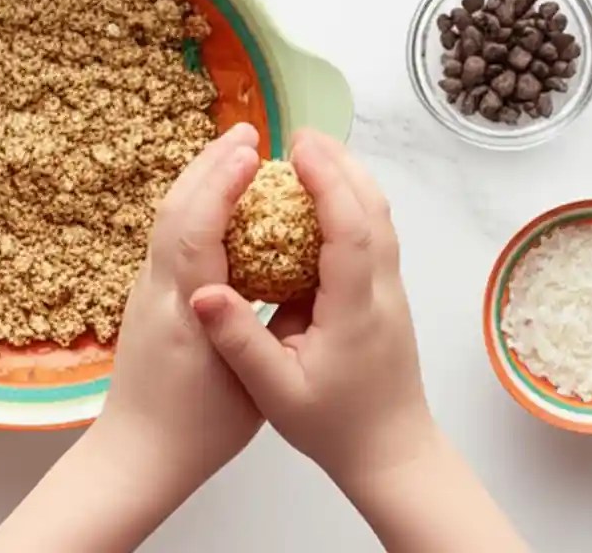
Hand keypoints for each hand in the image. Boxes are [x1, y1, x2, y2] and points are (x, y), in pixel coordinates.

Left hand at [97, 121, 263, 488]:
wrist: (137, 457)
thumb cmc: (197, 432)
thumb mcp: (246, 381)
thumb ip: (258, 321)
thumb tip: (284, 271)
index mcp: (183, 311)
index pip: (195, 230)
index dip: (221, 183)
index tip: (253, 150)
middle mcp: (155, 291)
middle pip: (174, 209)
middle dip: (210, 164)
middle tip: (249, 132)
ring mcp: (146, 292)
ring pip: (168, 219)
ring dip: (200, 179)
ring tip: (237, 154)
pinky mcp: (148, 299)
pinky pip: (171, 236)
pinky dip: (196, 205)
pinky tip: (219, 202)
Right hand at [189, 129, 436, 484]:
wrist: (390, 454)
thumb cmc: (334, 427)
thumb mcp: (274, 392)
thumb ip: (238, 341)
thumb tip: (201, 292)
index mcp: (355, 309)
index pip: (350, 227)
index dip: (327, 180)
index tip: (298, 146)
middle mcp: (381, 292)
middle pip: (374, 208)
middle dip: (341, 164)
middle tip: (300, 136)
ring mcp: (389, 293)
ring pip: (381, 219)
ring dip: (350, 181)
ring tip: (311, 158)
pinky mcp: (384, 299)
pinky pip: (374, 237)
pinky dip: (352, 208)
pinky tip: (321, 207)